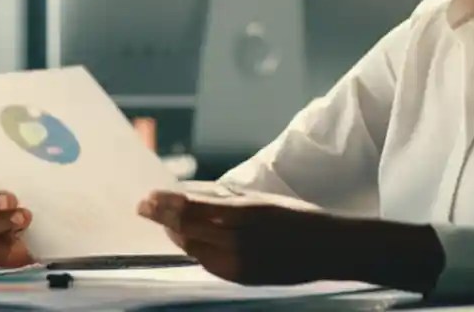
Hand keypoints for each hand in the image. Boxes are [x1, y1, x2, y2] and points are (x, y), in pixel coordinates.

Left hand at [138, 190, 445, 292]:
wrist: (328, 249)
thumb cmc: (295, 216)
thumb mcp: (259, 199)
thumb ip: (223, 199)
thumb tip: (189, 194)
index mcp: (241, 215)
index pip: (189, 209)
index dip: (163, 204)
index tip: (147, 197)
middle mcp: (236, 242)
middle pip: (185, 230)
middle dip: (162, 218)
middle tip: (144, 206)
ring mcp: (238, 264)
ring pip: (192, 249)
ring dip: (176, 234)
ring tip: (165, 222)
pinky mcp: (242, 278)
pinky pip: (208, 264)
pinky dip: (194, 250)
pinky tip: (190, 241)